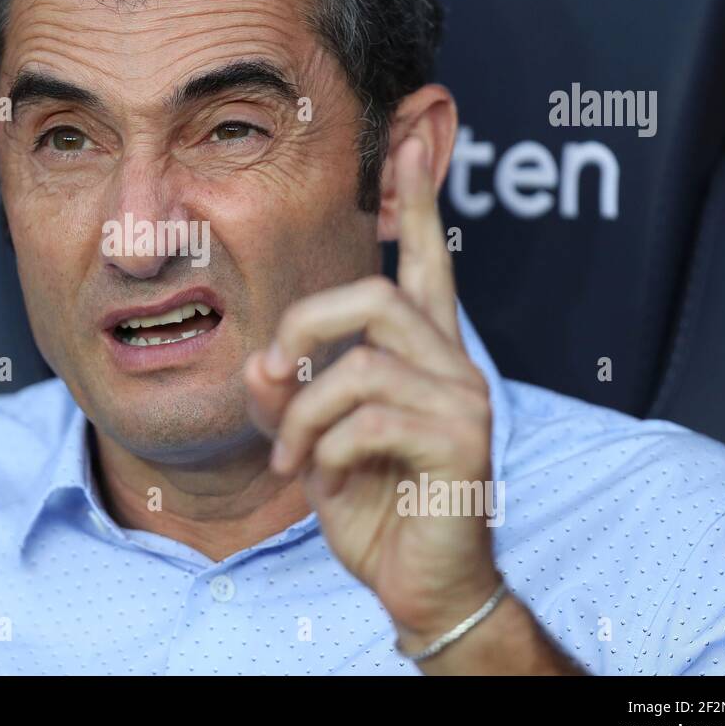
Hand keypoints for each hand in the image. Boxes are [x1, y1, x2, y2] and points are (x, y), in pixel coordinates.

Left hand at [245, 135, 500, 652]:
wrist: (422, 582)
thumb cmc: (377, 505)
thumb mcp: (315, 443)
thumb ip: (284, 395)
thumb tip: (261, 362)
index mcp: (423, 356)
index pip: (427, 264)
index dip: (417, 205)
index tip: (411, 143)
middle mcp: (452, 366)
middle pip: (376, 296)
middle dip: (306, 326)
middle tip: (273, 370)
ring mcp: (464, 402)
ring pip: (360, 365)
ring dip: (302, 413)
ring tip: (291, 456)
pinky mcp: (461, 443)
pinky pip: (369, 420)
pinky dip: (325, 450)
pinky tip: (323, 477)